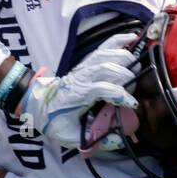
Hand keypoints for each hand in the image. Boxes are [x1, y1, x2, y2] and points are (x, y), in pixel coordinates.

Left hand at [15, 32, 139, 149]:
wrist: (37, 105)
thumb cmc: (53, 121)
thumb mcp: (68, 136)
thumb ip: (91, 139)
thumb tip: (117, 140)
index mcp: (76, 95)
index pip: (100, 89)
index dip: (118, 94)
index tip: (132, 103)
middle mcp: (80, 78)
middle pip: (104, 67)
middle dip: (124, 74)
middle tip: (136, 84)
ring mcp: (83, 68)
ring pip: (103, 54)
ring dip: (122, 54)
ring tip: (139, 59)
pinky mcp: (86, 64)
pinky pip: (102, 48)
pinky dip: (117, 40)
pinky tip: (131, 37)